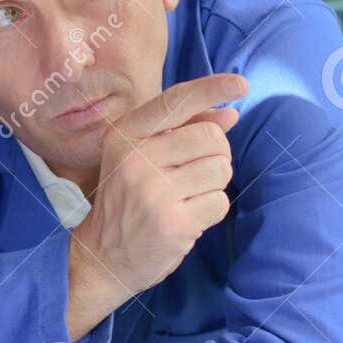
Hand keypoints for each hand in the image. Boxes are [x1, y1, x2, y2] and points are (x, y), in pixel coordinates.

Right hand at [66, 73, 246, 339]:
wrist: (102, 258)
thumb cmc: (128, 202)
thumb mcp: (142, 157)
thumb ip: (183, 130)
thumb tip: (230, 114)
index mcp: (124, 135)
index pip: (176, 101)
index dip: (212, 89)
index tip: (240, 84)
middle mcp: (135, 158)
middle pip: (211, 138)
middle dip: (214, 156)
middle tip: (193, 176)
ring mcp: (153, 191)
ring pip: (220, 170)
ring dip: (213, 185)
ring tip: (186, 198)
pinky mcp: (173, 222)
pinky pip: (219, 202)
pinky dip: (211, 210)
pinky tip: (187, 217)